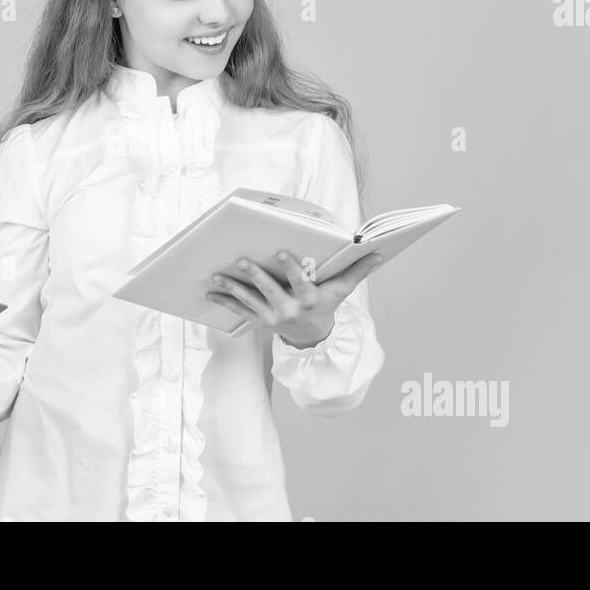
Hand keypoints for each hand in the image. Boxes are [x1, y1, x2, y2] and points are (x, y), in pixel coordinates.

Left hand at [205, 250, 384, 347]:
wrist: (312, 337)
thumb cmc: (327, 306)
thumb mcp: (342, 291)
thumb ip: (358, 270)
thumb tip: (379, 251)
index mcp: (308, 299)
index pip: (299, 282)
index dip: (290, 268)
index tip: (282, 252)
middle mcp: (288, 310)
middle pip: (269, 290)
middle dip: (255, 275)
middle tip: (241, 260)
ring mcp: (272, 317)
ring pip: (249, 300)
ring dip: (232, 288)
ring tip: (217, 275)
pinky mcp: (259, 322)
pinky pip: (240, 310)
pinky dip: (225, 301)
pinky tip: (210, 292)